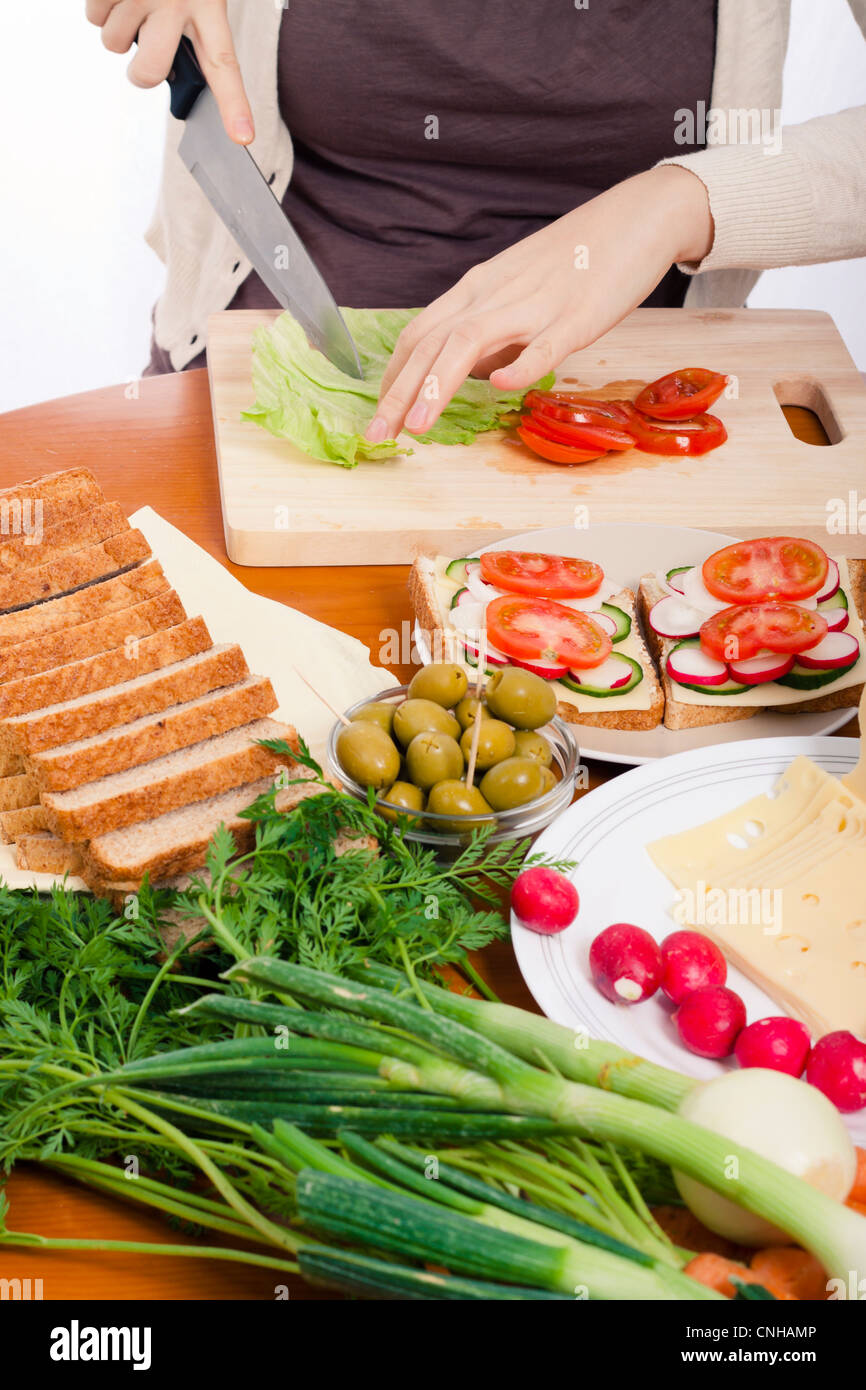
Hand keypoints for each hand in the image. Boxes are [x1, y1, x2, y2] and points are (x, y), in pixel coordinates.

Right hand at [86, 0, 253, 143]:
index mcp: (208, 5)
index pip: (224, 64)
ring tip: (131, 0)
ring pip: (113, 43)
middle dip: (139, 72)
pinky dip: (98, 5)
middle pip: (148, 71)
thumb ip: (191, 30)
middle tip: (144, 50)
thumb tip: (164, 69)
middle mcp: (177, 1)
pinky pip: (93, 15)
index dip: (234, 104)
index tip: (242, 137)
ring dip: (116, 27)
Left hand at [366, 165, 712, 441]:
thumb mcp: (519, 293)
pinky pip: (542, 343)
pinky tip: (499, 387)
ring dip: (436, 388)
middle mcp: (495, 294)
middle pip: (432, 342)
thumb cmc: (578, 260)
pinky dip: (518, 366)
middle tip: (378, 434)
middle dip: (399, 393)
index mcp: (479, 289)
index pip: (420, 334)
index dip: (394, 376)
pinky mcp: (578, 315)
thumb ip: (493, 334)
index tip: (381, 412)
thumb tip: (471, 375)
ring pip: (469, 343)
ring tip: (416, 428)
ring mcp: (534, 304)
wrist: (637, 216)